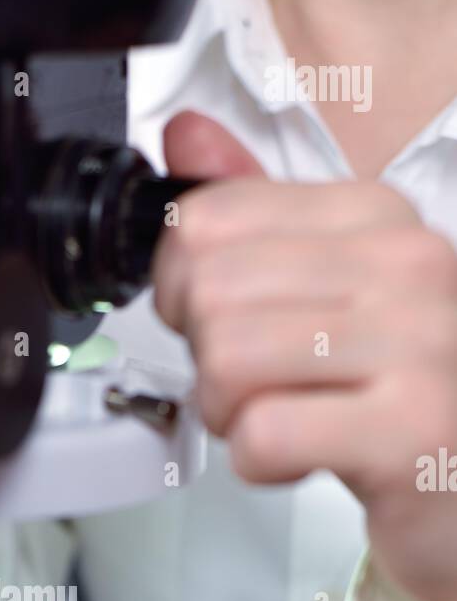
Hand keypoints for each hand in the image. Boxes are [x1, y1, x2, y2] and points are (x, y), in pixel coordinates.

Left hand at [154, 112, 456, 600]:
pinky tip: (307, 458)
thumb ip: (255, 216)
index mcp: (377, 218)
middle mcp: (406, 266)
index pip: (208, 218)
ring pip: (228, 360)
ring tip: (286, 418)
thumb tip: (185, 138)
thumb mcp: (327, 292)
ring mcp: (417, 344)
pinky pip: (266, 434)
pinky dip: (260, 462)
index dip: (182, 288)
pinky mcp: (411, 430)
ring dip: (231, 414)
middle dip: (205, 359)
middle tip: (259, 386)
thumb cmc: (395, 397)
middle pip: (210, 292)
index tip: (225, 322)